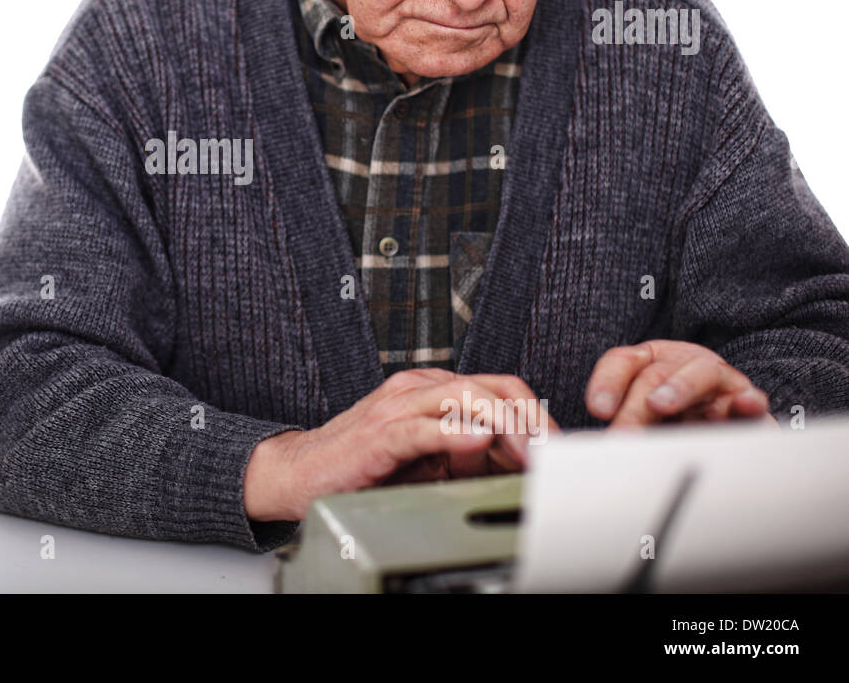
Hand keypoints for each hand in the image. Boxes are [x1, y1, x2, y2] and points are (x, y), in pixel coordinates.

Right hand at [244, 369, 557, 521]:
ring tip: (529, 452)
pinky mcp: (378, 434)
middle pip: (492, 387)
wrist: (301, 472)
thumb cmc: (361, 464)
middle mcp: (417, 389)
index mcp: (431, 389)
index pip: (500, 388)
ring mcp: (397, 407)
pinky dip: (452, 433)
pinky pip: (421, 428)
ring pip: (464, 397)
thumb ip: (467, 453)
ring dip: (504, 426)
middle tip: (553, 455)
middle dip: (530, 420)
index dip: (536, 416)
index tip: (557, 451)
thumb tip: (516, 465)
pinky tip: (475, 441)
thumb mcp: (427, 458)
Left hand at [586, 340, 775, 426]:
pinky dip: (747, 401)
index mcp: (648, 364)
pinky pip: (751, 399)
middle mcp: (681, 366)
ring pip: (700, 373)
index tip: (598, 409)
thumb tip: (585, 447)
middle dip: (635, 406)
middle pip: (654, 375)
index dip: (608, 382)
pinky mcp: (748, 404)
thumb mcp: (638, 422)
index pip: (621, 362)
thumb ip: (615, 428)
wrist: (729, 430)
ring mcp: (717, 382)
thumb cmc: (671, 425)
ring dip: (678, 387)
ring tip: (658, 406)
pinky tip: (743, 404)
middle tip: (623, 436)